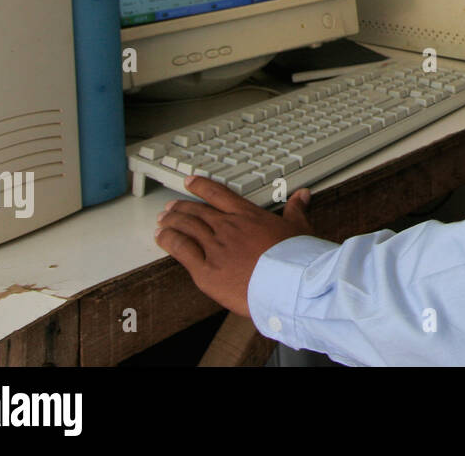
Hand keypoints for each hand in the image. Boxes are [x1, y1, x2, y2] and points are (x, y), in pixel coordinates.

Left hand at [155, 178, 314, 317]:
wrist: (288, 283)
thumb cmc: (294, 259)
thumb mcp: (299, 228)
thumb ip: (296, 210)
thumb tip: (302, 196)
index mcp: (248, 216)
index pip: (218, 194)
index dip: (201, 185)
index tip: (190, 181)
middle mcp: (227, 228)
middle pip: (197, 211)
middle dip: (181, 207)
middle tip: (171, 206)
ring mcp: (215, 248)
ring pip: (185, 227)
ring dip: (172, 221)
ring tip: (163, 220)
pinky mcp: (206, 270)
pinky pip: (180, 250)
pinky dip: (168, 240)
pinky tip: (162, 237)